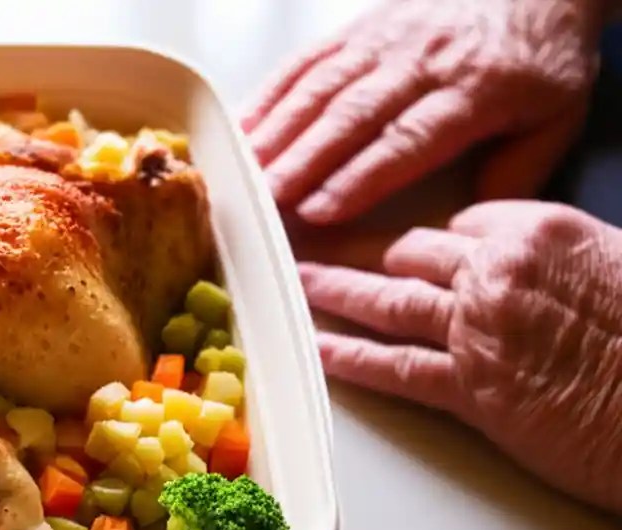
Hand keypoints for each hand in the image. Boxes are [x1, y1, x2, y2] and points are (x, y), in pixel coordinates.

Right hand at [243, 0, 602, 224]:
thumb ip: (517, 174)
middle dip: (304, 160)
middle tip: (267, 199)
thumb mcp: (556, 118)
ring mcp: (386, 41)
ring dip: (278, 130)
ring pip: (322, 87)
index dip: (359, 176)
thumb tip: (466, 229)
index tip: (319, 210)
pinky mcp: (359, 30)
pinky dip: (271, 94)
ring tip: (245, 171)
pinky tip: (243, 125)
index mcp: (477, 89)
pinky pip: (307, 61)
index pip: (407, 138)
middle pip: (353, 115)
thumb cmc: (542, 59)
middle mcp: (423, 61)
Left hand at [299, 201, 621, 513]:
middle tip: (321, 248)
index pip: (462, 223)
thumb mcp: (620, 265)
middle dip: (363, 252)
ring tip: (300, 284)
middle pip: (411, 254)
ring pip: (387, 302)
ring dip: (336, 292)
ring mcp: (476, 331)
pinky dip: (350, 360)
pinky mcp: (470, 391)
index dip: (433, 237)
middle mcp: (496, 272)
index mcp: (540, 231)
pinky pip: (394, 368)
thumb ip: (567, 259)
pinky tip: (319, 352)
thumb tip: (541, 269)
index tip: (405, 242)